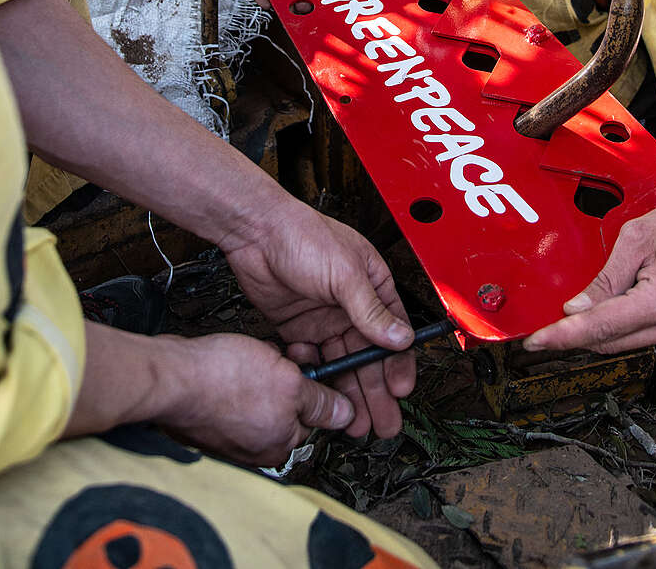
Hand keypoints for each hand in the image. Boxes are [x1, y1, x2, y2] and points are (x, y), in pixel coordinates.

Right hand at [155, 332, 358, 466]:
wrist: (172, 375)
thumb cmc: (222, 381)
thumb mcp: (287, 381)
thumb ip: (318, 400)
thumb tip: (343, 415)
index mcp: (278, 444)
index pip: (313, 415)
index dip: (314, 383)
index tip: (308, 364)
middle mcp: (255, 445)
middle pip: (287, 405)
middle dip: (285, 376)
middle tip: (276, 358)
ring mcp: (231, 432)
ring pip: (263, 394)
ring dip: (263, 372)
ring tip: (251, 357)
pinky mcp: (212, 415)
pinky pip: (238, 391)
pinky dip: (239, 373)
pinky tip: (233, 361)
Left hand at [222, 200, 415, 438]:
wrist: (256, 232)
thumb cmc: (303, 236)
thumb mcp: (344, 273)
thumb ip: (370, 309)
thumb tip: (400, 338)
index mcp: (371, 284)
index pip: (393, 330)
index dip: (398, 362)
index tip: (400, 390)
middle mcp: (350, 304)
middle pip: (368, 355)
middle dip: (376, 390)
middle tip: (383, 423)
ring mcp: (324, 317)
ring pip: (342, 363)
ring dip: (349, 392)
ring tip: (354, 423)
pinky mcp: (298, 327)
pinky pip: (313, 360)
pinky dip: (316, 375)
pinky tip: (317, 387)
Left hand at [522, 190, 655, 354]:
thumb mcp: (638, 238)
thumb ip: (607, 277)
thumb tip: (577, 309)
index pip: (603, 326)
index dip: (565, 336)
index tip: (537, 342)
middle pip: (613, 341)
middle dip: (576, 336)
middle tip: (543, 331)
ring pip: (628, 342)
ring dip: (599, 332)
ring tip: (573, 318)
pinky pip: (645, 336)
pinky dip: (622, 327)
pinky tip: (606, 313)